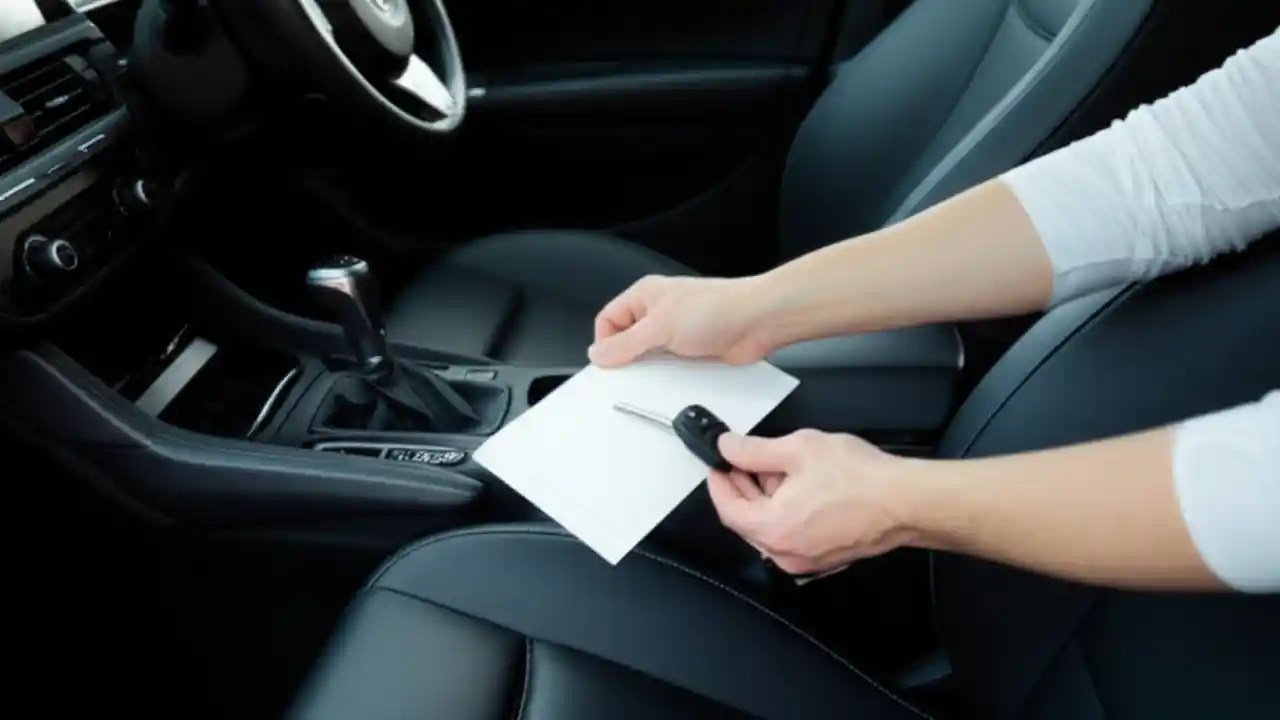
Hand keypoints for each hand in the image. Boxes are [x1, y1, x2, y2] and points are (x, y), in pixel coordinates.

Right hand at [588, 275, 775, 366]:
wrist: (758, 321)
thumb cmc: (715, 309)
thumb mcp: (659, 327)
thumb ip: (625, 344)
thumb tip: (597, 354)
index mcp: (644, 296)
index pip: (608, 320)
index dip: (605, 343)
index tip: (610, 365)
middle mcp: (659, 313)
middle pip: (628, 341)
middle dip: (628, 360)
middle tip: (630, 377)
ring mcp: (677, 333)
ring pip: (650, 358)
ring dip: (653, 370)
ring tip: (658, 378)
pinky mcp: (693, 352)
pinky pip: (672, 369)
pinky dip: (671, 378)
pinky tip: (675, 383)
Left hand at [707, 430, 918, 575]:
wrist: (905, 501)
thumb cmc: (862, 479)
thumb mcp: (799, 449)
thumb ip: (755, 450)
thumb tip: (729, 448)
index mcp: (774, 528)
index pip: (727, 509)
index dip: (718, 484)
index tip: (716, 466)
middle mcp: (786, 552)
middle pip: (747, 521)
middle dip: (742, 489)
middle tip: (742, 462)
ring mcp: (806, 560)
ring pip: (770, 528)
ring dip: (766, 499)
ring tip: (778, 468)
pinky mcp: (824, 559)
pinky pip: (791, 536)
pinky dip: (786, 512)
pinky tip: (799, 487)